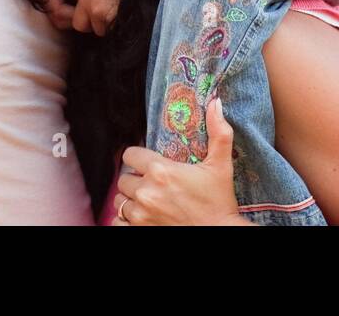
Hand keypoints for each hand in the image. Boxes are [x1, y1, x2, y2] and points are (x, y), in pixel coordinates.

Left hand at [114, 98, 248, 225]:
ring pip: (120, 201)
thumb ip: (218, 133)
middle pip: (124, 178)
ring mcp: (141, 215)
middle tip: (152, 184)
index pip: (129, 155)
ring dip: (131, 200)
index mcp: (161, 171)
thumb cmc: (220, 203)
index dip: (138, 158)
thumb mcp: (221, 166)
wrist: (221, 235)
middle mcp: (147, 192)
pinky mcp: (140, 232)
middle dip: (135, 180)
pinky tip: (141, 217)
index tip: (147, 163)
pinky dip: (125, 221)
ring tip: (148, 201)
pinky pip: (117, 223)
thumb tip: (216, 103)